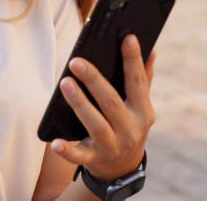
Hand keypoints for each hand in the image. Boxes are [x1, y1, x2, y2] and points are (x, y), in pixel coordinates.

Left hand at [51, 35, 155, 182]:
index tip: (127, 37)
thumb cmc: (128, 126)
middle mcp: (130, 130)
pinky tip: (56, 142)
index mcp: (143, 112)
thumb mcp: (139, 107)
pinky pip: (79, 155)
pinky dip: (67, 150)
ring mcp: (112, 146)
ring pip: (96, 124)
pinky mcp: (94, 160)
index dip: (133, 60)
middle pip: (111, 102)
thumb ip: (143, 80)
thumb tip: (151, 50)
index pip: (137, 82)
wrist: (122, 170)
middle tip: (76, 61)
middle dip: (94, 80)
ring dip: (80, 104)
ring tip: (65, 83)